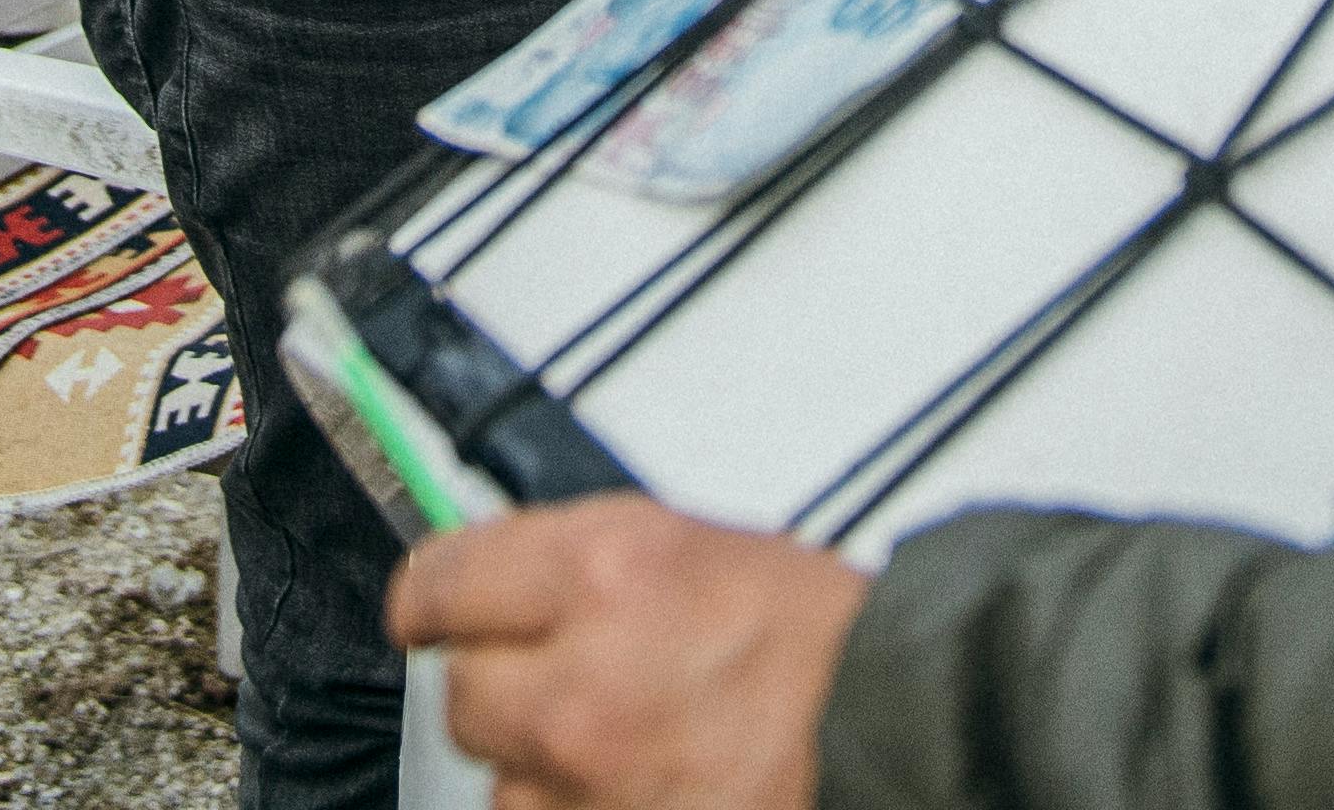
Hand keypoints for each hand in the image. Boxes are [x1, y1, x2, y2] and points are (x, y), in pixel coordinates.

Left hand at [394, 500, 859, 809]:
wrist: (903, 726)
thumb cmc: (826, 643)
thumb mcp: (693, 548)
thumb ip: (583, 566)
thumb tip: (505, 582)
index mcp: (602, 573)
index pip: (440, 584)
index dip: (434, 600)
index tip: (430, 612)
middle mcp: (580, 680)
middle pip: (463, 696)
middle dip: (507, 690)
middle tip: (566, 684)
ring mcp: (592, 780)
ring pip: (503, 787)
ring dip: (545, 772)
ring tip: (628, 748)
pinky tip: (642, 789)